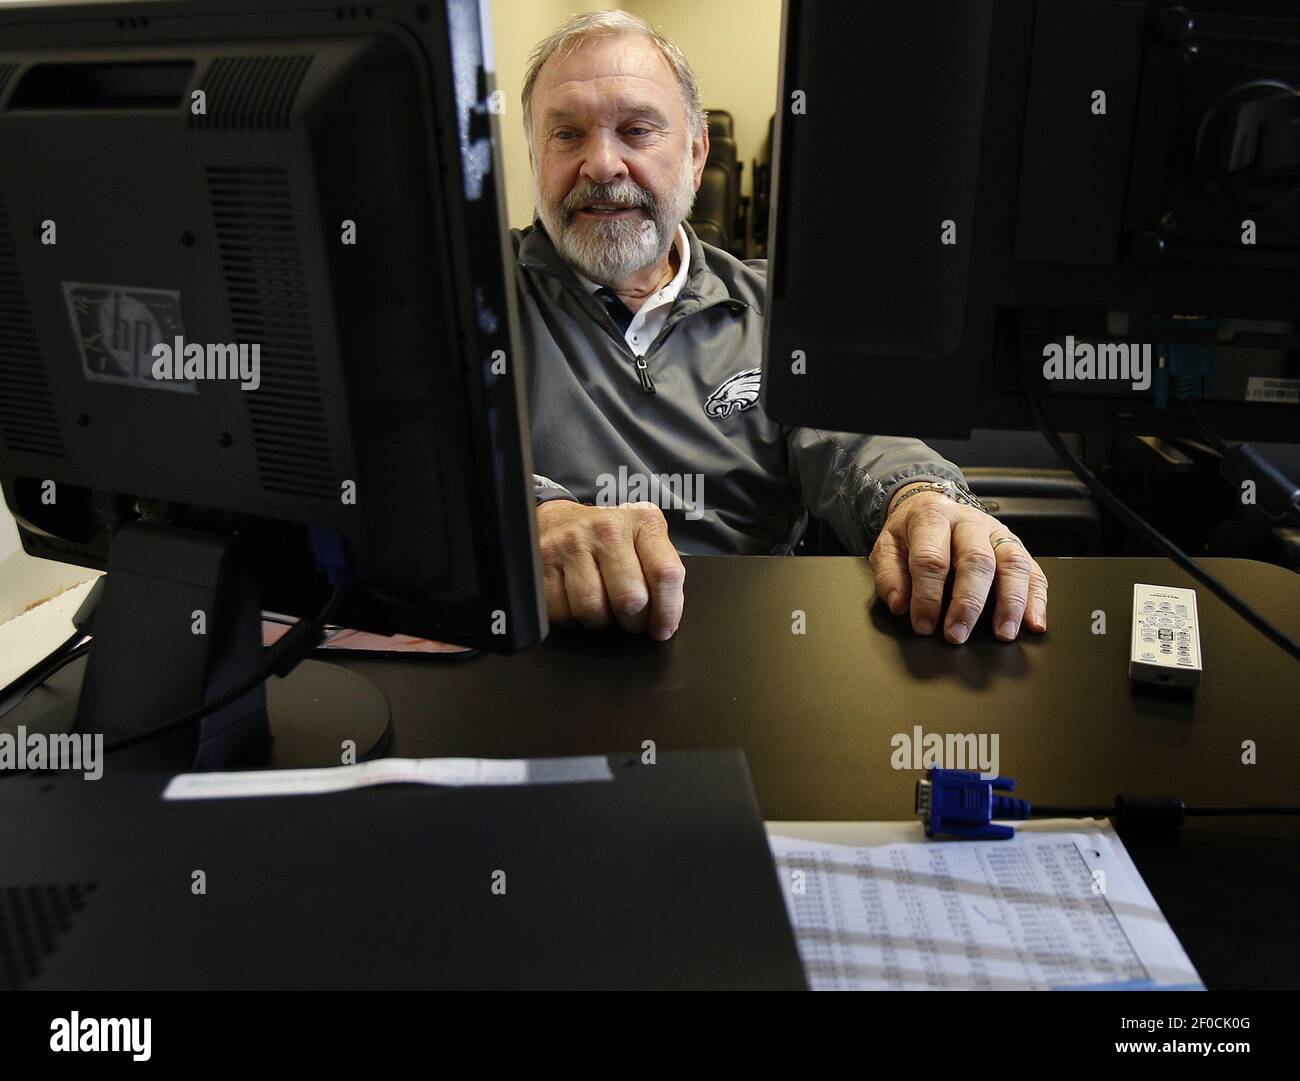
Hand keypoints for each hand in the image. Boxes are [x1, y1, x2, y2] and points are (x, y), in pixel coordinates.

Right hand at [536, 500, 685, 639]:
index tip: (662, 629)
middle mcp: (607, 529)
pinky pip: (561, 612)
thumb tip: (664, 622)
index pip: (665, 573)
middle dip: (632, 622)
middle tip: (629, 619)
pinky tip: (575, 601)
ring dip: (599, 621)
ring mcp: (571, 544)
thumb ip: (660, 572)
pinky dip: (569, 618)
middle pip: (629, 599)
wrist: (559, 519)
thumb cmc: (608, 538)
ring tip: (601, 605)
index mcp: (641, 522)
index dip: (667, 611)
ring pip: (593, 610)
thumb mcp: (643, 541)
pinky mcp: (542, 561)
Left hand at [869, 486, 1048, 643]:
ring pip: (1012, 563)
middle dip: (968, 602)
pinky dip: (1037, 599)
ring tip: (1003, 633)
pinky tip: (1034, 623)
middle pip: (976, 560)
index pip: (931, 559)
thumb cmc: (910, 534)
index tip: (923, 625)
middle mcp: (969, 522)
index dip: (926, 596)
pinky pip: (1033, 570)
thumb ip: (889, 576)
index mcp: (932, 517)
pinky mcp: (1016, 546)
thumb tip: (900, 605)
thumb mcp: (887, 547)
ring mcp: (997, 533)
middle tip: (958, 634)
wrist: (931, 504)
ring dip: (1010, 602)